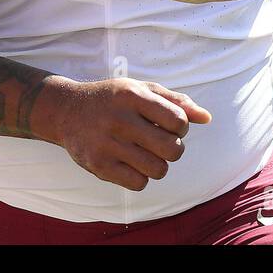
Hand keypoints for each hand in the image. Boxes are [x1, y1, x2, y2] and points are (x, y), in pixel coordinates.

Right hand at [39, 77, 211, 191]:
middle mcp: (120, 119)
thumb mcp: (141, 89)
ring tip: (146, 154)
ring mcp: (107, 144)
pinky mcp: (98, 165)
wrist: (66, 110)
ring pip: (158, 170)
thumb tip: (207, 118)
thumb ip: (175, 101)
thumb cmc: (113, 99)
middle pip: (173, 150)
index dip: (181, 128)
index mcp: (133, 95)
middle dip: (174, 150)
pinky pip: (138, 183)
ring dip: (158, 165)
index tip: (169, 126)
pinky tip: (131, 164)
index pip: (179, 121)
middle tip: (161, 143)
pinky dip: (141, 178)